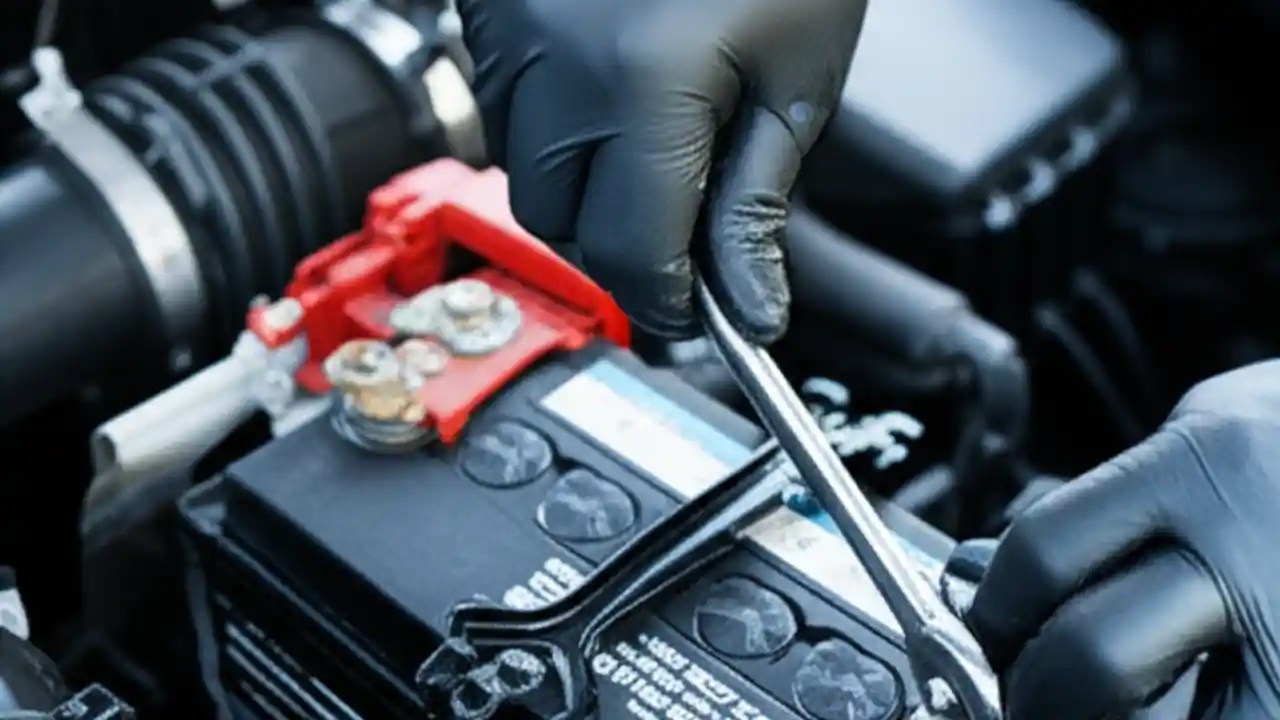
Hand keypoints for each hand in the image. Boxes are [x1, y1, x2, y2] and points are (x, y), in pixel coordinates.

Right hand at [458, 0, 866, 342]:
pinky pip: (507, 108)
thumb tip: (746, 306)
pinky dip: (559, 129)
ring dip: (586, 188)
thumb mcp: (796, 80)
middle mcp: (556, 62)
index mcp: (643, 85)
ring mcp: (510, 31)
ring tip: (659, 139)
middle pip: (561, 224)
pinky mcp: (492, 11)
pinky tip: (616, 92)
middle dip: (623, 244)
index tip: (703, 311)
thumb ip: (757, 205)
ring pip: (525, 171)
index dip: (671, 301)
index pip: (631, 254)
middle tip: (688, 223)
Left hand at [966, 361, 1279, 718]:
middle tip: (1023, 690)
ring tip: (1099, 704)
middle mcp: (1256, 553)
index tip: (979, 629)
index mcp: (1205, 468)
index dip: (990, 606)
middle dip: (1034, 691)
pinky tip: (1174, 706)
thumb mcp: (1203, 438)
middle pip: (1091, 657)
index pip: (1044, 552)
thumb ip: (1101, 507)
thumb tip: (980, 571)